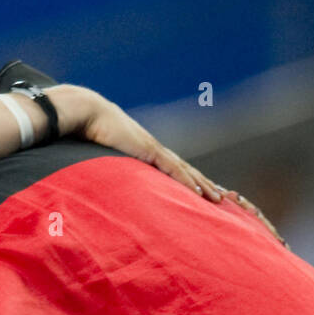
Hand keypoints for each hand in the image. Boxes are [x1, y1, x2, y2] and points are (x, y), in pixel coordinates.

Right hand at [58, 87, 285, 242]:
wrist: (88, 113)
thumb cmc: (92, 135)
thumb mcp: (105, 160)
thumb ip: (111, 173)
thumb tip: (105, 189)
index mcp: (150, 156)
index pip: (177, 172)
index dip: (193, 184)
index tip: (206, 196)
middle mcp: (158, 153)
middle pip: (188, 173)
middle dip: (207, 186)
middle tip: (225, 201)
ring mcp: (155, 151)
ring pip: (186, 172)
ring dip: (204, 187)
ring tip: (220, 200)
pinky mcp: (149, 151)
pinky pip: (172, 169)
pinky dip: (186, 181)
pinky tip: (199, 192)